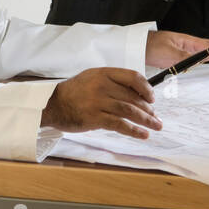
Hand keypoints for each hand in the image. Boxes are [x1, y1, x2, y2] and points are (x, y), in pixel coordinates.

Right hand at [42, 68, 160, 139]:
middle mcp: (102, 86)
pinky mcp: (95, 118)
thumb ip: (113, 82)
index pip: (133, 77)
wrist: (53, 105)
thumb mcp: (92, 78)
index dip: (146, 88)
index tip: (152, 98)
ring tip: (155, 126)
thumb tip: (137, 94)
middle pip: (133, 97)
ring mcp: (98, 102)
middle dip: (148, 109)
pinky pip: (120, 124)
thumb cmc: (74, 93)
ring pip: (129, 111)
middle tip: (155, 117)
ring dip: (146, 120)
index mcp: (104, 73)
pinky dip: (134, 130)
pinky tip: (142, 134)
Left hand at [145, 29, 208, 69]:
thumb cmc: (151, 48)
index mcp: (188, 42)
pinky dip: (208, 53)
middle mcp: (188, 43)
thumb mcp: (170, 54)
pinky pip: (198, 53)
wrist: (136, 46)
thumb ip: (189, 57)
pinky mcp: (179, 53)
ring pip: (206, 48)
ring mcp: (184, 48)